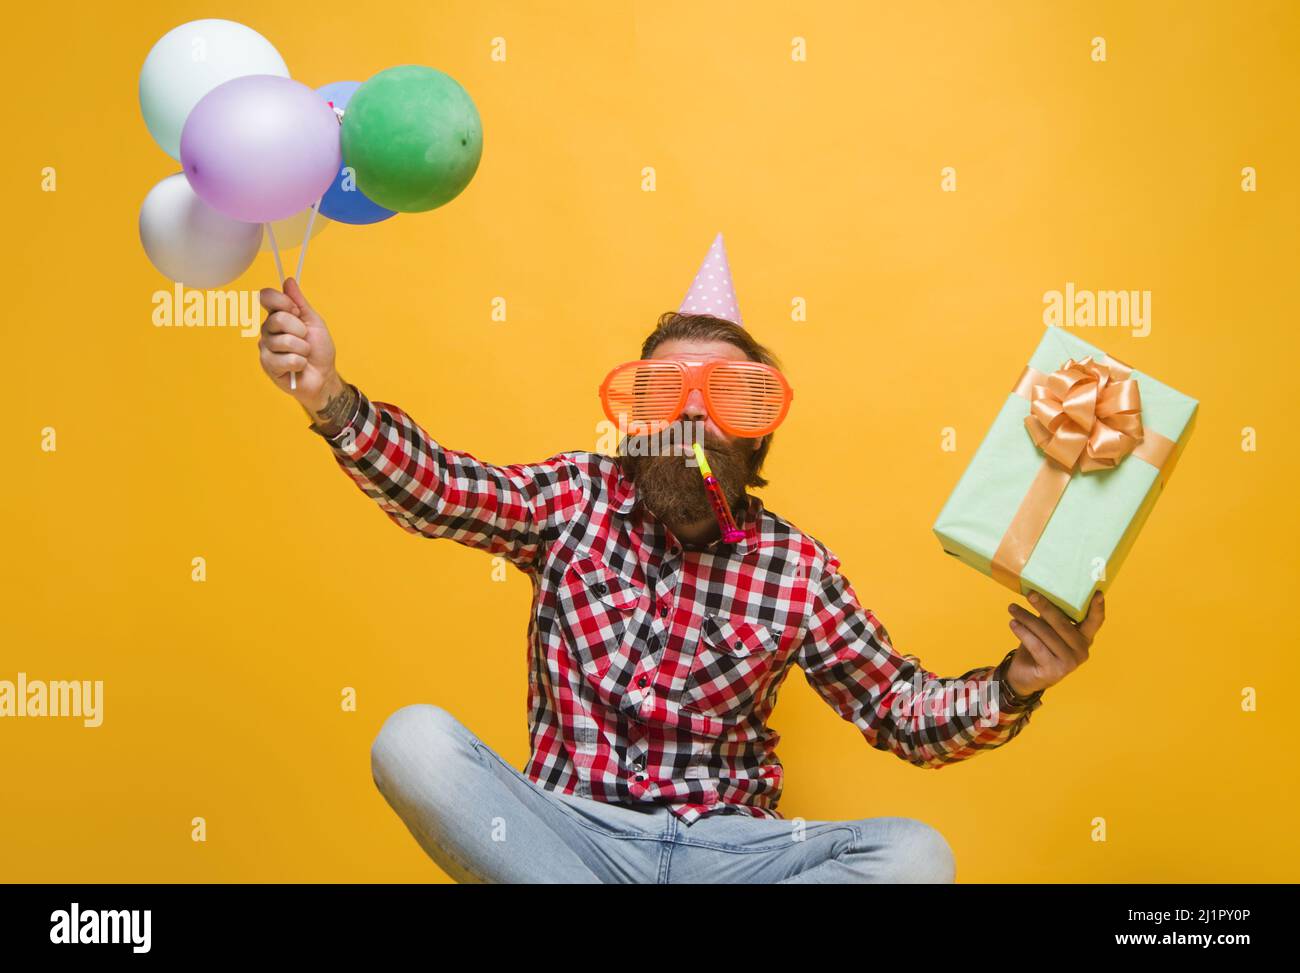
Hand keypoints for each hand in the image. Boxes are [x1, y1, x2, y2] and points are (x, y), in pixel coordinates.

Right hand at [258, 277, 341, 411]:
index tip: (296, 310)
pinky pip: (287, 359)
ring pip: (285, 341)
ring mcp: (266, 348)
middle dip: (300, 330)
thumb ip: (300, 302)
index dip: (281, 301)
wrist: (324, 375)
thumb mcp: (314, 322)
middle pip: (278, 318)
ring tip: (304, 355)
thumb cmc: (319, 350)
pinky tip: (299, 366)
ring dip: (303, 349)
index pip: (266, 297)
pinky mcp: (268, 365)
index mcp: (277, 316)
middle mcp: (268, 330)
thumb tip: (288, 280)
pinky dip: (300, 363)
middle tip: (305, 339)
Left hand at [1004, 590, 1104, 695]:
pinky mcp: (1054, 670)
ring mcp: (1070, 662)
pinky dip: (1023, 633)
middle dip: (1045, 607)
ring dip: (1027, 619)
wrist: (1026, 676)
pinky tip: (1013, 624)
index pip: (1095, 622)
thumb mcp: (1048, 630)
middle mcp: (1082, 651)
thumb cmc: (1039, 647)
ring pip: (1047, 634)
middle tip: (1031, 595)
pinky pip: (1037, 646)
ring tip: (1013, 608)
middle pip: (1063, 624)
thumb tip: (1041, 592)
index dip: (1097, 608)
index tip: (1097, 593)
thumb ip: (1052, 616)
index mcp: (1085, 638)